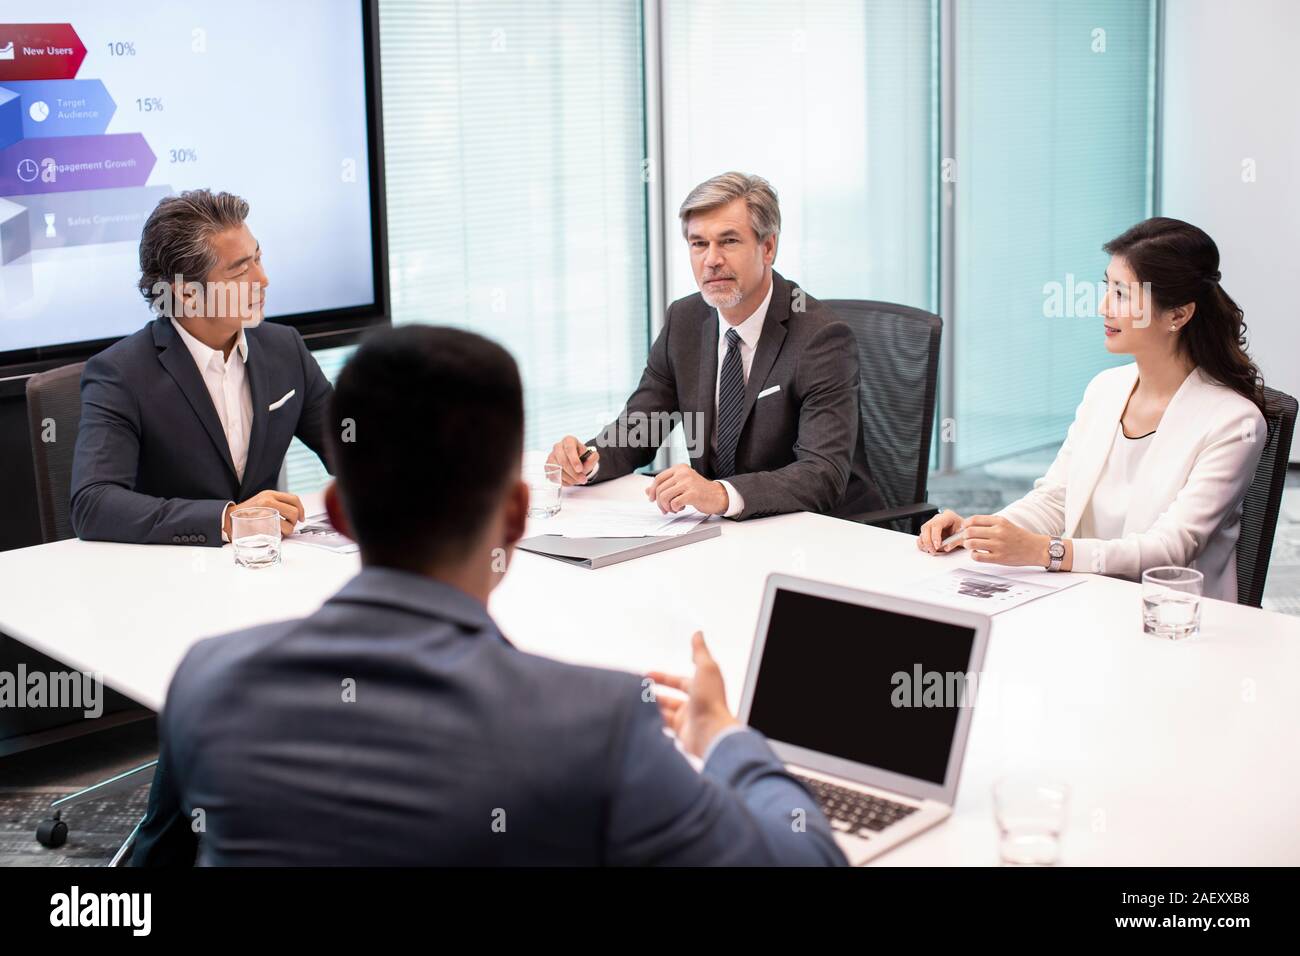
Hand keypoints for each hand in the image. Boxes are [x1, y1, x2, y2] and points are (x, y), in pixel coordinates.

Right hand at [225, 490, 304, 538]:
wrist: (227, 518)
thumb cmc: (246, 512)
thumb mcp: (262, 502)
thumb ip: (276, 504)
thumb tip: (293, 514)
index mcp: (270, 494)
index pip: (294, 499)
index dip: (301, 510)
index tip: (301, 518)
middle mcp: (269, 500)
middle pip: (294, 511)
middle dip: (295, 521)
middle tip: (289, 526)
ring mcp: (265, 512)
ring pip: (289, 523)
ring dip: (288, 530)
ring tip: (280, 531)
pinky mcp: (262, 523)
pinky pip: (280, 531)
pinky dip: (281, 535)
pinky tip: (275, 534)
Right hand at [548, 435, 597, 485]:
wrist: (576, 462)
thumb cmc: (582, 457)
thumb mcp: (591, 456)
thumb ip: (593, 457)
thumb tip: (591, 458)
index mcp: (569, 440)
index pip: (569, 448)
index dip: (574, 460)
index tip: (580, 469)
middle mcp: (558, 447)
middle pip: (563, 461)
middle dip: (573, 473)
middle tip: (582, 479)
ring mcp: (551, 456)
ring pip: (558, 470)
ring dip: (569, 478)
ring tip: (578, 480)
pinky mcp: (548, 466)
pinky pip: (554, 476)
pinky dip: (563, 481)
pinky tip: (570, 480)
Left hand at [646, 464, 727, 514]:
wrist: (717, 496)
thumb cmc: (699, 490)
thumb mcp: (681, 485)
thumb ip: (666, 486)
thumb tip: (648, 491)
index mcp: (679, 468)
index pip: (658, 478)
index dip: (653, 490)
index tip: (652, 499)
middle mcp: (683, 473)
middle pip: (660, 489)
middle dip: (660, 502)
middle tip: (665, 509)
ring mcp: (688, 482)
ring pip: (665, 496)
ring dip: (667, 507)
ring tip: (673, 508)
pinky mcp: (693, 493)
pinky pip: (674, 503)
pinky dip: (675, 508)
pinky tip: (681, 508)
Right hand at [647, 632, 739, 758]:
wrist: (712, 733)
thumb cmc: (711, 701)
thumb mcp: (706, 668)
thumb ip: (700, 651)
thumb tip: (698, 633)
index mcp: (701, 689)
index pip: (679, 681)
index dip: (663, 677)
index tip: (646, 675)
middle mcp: (695, 705)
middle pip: (670, 699)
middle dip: (654, 694)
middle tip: (637, 692)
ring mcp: (688, 721)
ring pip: (665, 713)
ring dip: (652, 708)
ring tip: (635, 705)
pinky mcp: (681, 736)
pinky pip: (664, 727)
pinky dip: (653, 722)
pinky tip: (641, 719)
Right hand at [917, 509, 964, 552]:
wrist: (967, 534)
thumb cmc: (966, 533)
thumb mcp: (965, 537)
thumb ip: (957, 541)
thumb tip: (946, 547)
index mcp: (948, 516)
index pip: (937, 524)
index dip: (935, 536)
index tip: (938, 546)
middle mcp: (938, 519)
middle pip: (926, 527)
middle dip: (928, 541)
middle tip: (933, 551)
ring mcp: (932, 525)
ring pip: (922, 532)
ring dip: (925, 544)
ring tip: (932, 551)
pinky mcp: (929, 532)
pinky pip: (921, 537)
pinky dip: (923, 545)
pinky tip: (929, 549)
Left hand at [960, 515, 1049, 566]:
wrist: (1036, 549)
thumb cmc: (1018, 536)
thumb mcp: (1005, 523)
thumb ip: (989, 523)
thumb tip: (968, 525)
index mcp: (1000, 521)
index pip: (974, 519)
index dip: (965, 524)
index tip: (964, 528)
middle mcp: (999, 532)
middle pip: (969, 532)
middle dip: (964, 535)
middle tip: (965, 538)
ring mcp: (998, 546)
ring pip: (971, 544)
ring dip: (967, 545)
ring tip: (971, 546)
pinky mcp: (999, 558)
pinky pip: (977, 556)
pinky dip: (974, 555)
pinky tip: (978, 553)